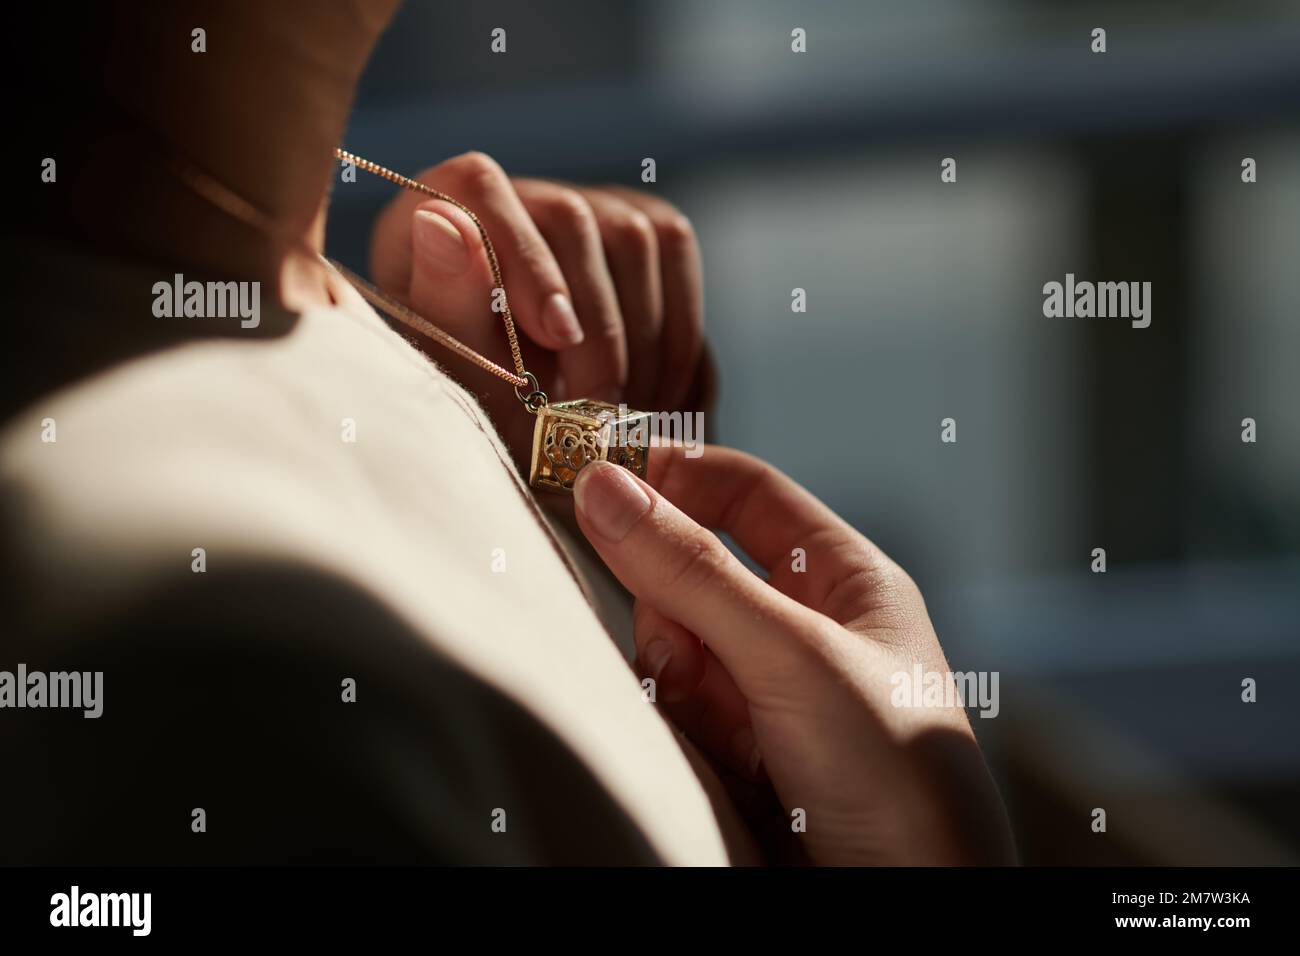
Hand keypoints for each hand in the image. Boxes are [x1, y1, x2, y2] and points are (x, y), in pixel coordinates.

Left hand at [368, 152, 706, 468]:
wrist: (531, 424)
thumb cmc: (475, 396)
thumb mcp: (451, 364)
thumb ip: (445, 297)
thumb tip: (442, 221)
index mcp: (443, 209)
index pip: (480, 187)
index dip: (526, 260)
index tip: (557, 338)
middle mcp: (520, 194)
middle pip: (576, 218)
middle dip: (597, 327)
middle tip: (597, 407)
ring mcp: (589, 204)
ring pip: (641, 236)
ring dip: (643, 340)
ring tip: (626, 411)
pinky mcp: (643, 228)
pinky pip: (677, 253)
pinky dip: (676, 331)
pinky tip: (658, 394)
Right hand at [571, 451, 1015, 865]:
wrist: (907, 905)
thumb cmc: (895, 772)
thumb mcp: (791, 655)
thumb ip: (693, 572)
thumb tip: (603, 487)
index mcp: (844, 580)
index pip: (747, 493)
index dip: (678, 476)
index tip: (601, 474)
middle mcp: (806, 628)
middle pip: (694, 572)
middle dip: (677, 608)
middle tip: (687, 651)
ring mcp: (770, 692)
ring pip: (675, 645)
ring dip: (682, 680)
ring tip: (732, 731)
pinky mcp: (741, 751)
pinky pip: (674, 708)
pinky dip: (685, 729)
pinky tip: (730, 766)